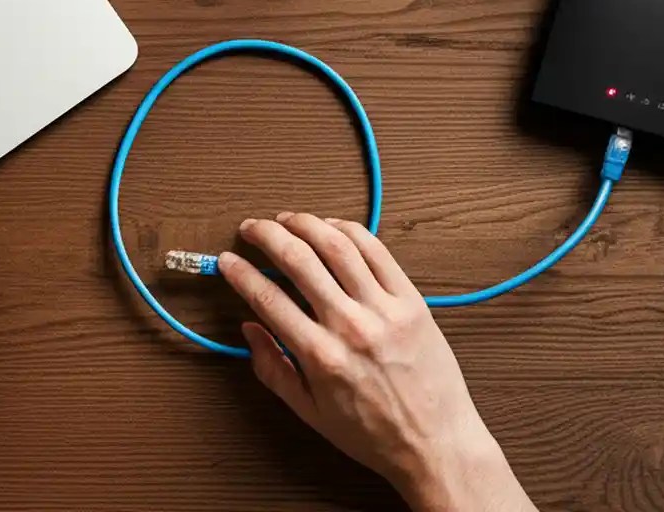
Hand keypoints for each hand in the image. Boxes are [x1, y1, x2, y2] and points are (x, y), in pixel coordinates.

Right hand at [220, 213, 537, 511]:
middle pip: (300, 260)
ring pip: (339, 246)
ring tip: (287, 219)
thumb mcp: (309, 412)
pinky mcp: (412, 301)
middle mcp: (352, 327)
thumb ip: (272, 369)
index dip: (241, 273)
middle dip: (267, 236)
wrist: (435, 443)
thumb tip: (249, 329)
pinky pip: (378, 253)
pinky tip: (332, 227)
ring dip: (306, 223)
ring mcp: (385, 310)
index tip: (228, 260)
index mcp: (321, 357)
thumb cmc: (373, 433)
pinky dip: (351, 231)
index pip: (268, 299)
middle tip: (251, 227)